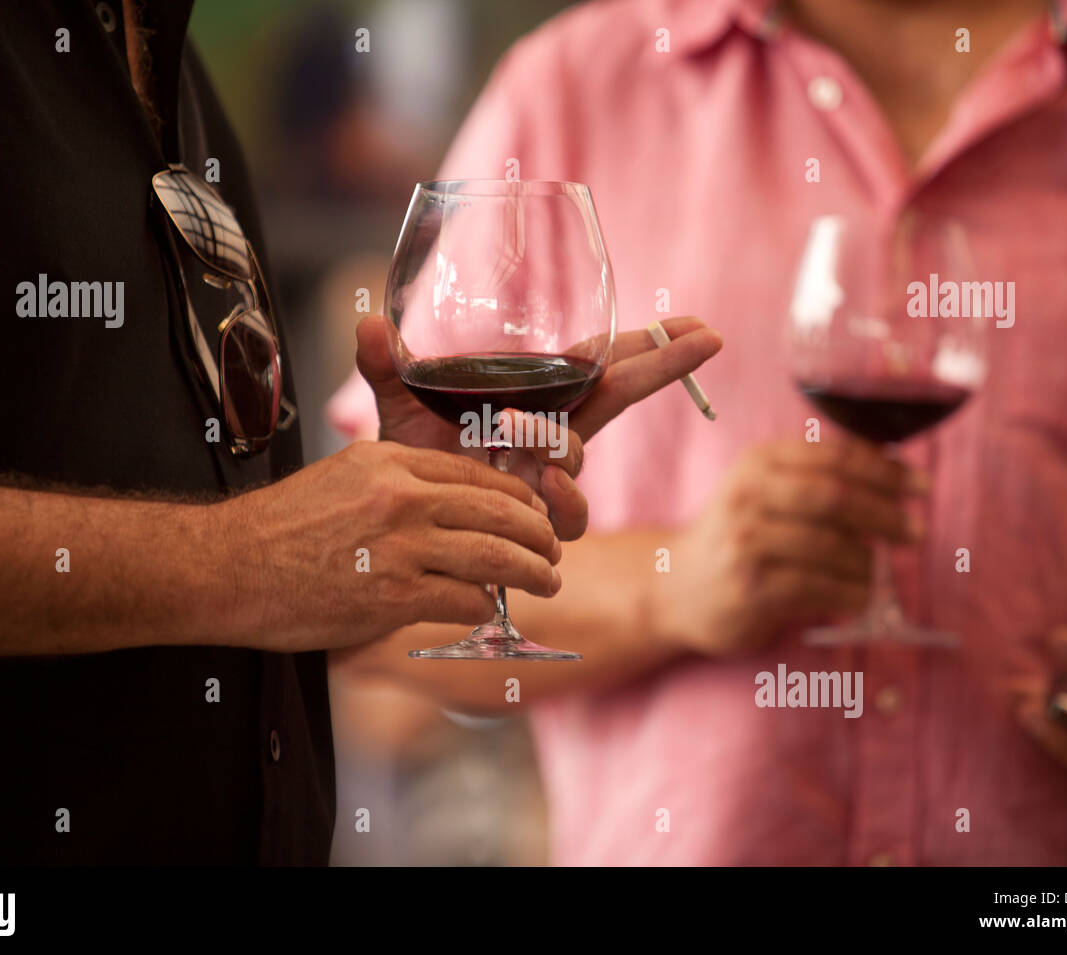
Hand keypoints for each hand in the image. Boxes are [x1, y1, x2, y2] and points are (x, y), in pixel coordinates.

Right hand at [214, 440, 561, 651]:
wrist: (227, 567)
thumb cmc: (279, 526)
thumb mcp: (341, 474)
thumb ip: (394, 480)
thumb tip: (442, 500)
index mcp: (389, 462)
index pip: (478, 474)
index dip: (519, 497)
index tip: (533, 513)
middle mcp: (401, 498)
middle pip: (500, 512)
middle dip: (540, 534)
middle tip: (554, 550)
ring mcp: (400, 548)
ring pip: (495, 558)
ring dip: (532, 573)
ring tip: (547, 581)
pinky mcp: (393, 597)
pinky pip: (464, 601)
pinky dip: (485, 607)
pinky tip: (488, 610)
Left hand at [351, 314, 722, 541]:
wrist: (398, 520)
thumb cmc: (413, 457)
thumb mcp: (400, 405)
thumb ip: (386, 366)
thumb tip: (364, 322)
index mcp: (536, 397)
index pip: (598, 363)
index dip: (647, 345)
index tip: (694, 326)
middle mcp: (553, 434)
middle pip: (620, 394)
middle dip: (662, 364)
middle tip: (702, 338)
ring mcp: (548, 478)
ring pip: (578, 456)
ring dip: (557, 441)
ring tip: (515, 432)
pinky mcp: (537, 520)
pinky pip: (568, 512)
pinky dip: (558, 496)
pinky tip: (538, 483)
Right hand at [658, 436, 927, 655]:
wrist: (674, 588)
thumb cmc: (737, 536)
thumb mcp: (765, 490)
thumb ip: (816, 476)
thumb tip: (894, 469)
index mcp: (758, 462)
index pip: (835, 456)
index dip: (886, 470)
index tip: (922, 486)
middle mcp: (748, 495)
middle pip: (836, 497)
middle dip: (887, 514)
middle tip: (916, 532)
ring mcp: (746, 542)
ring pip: (833, 546)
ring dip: (869, 561)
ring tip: (879, 570)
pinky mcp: (752, 587)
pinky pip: (822, 588)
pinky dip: (852, 593)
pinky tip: (861, 596)